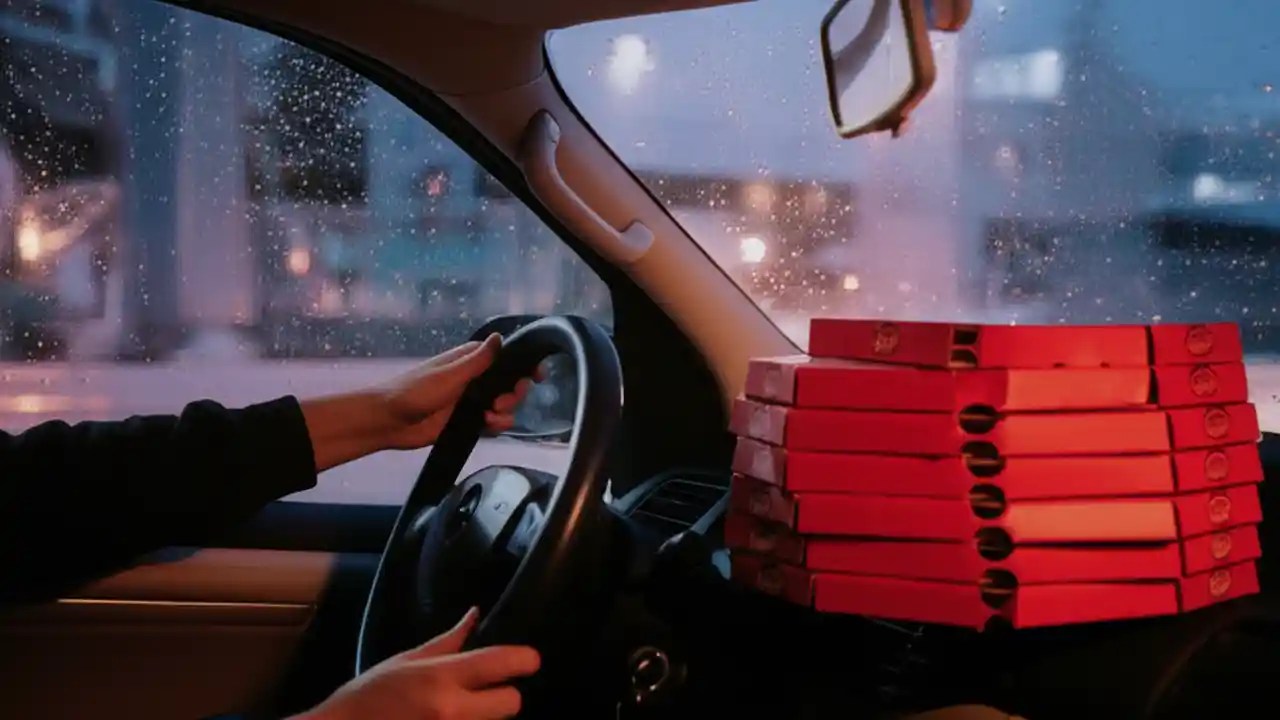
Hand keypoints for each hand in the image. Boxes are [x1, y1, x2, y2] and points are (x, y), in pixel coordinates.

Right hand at [294, 608, 539, 719]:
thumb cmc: (368, 697)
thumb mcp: (407, 661)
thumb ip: (448, 642)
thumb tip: (475, 615)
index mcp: (441, 678)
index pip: (502, 664)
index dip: (524, 660)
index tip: (528, 661)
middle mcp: (452, 711)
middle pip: (512, 703)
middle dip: (505, 697)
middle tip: (489, 693)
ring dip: (485, 718)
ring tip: (459, 711)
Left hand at [379, 333, 534, 448]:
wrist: (390, 422)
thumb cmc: (415, 391)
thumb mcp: (449, 374)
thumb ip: (478, 360)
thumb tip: (500, 337)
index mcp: (470, 360)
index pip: (507, 357)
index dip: (525, 365)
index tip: (538, 375)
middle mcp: (475, 378)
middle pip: (512, 383)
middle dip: (514, 394)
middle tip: (501, 402)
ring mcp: (472, 400)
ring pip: (506, 405)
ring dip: (506, 412)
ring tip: (490, 417)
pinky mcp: (468, 421)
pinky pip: (494, 422)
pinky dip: (497, 425)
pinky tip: (488, 427)